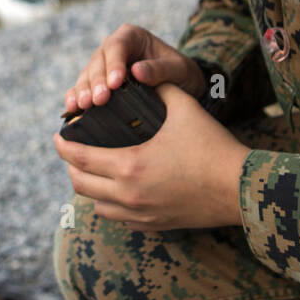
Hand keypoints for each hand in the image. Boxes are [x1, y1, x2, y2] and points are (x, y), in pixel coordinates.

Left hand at [54, 81, 249, 231]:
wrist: (241, 189)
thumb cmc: (213, 146)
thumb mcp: (184, 108)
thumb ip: (160, 87)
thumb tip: (144, 73)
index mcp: (130, 166)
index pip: (80, 158)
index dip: (63, 146)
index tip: (58, 135)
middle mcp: (129, 195)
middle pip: (81, 184)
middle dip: (72, 166)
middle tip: (73, 151)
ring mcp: (141, 215)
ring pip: (97, 206)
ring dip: (90, 187)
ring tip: (93, 170)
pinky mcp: (154, 225)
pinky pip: (119, 219)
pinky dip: (111, 204)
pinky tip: (117, 190)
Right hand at [64, 23, 203, 115]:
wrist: (180, 85)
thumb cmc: (180, 73)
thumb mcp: (178, 69)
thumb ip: (160, 69)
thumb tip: (136, 71)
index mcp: (132, 36)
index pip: (117, 47)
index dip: (114, 64)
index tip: (116, 84)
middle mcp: (113, 48)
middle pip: (98, 61)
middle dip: (96, 82)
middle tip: (99, 100)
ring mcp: (103, 65)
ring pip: (87, 75)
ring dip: (84, 91)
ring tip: (83, 106)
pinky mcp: (97, 83)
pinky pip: (82, 88)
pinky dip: (75, 97)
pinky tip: (72, 109)